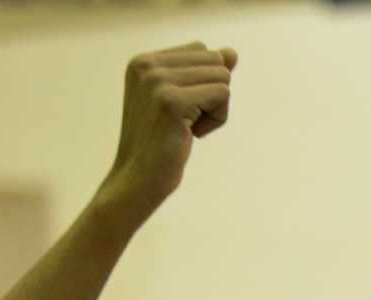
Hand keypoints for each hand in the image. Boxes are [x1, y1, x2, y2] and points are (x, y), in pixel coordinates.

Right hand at [100, 43, 238, 218]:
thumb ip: (204, 73)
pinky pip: (223, 94)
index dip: (204, 83)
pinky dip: (217, 119)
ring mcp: (157, 81)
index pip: (201, 50)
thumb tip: (232, 52)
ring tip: (188, 127)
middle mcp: (147, 65)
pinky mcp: (172, 101)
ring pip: (222, 76)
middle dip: (214, 94)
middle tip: (186, 120)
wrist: (138, 178)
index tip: (180, 109)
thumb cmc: (161, 143)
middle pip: (215, 61)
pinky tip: (193, 134)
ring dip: (216, 108)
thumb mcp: (181, 100)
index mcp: (143, 60)